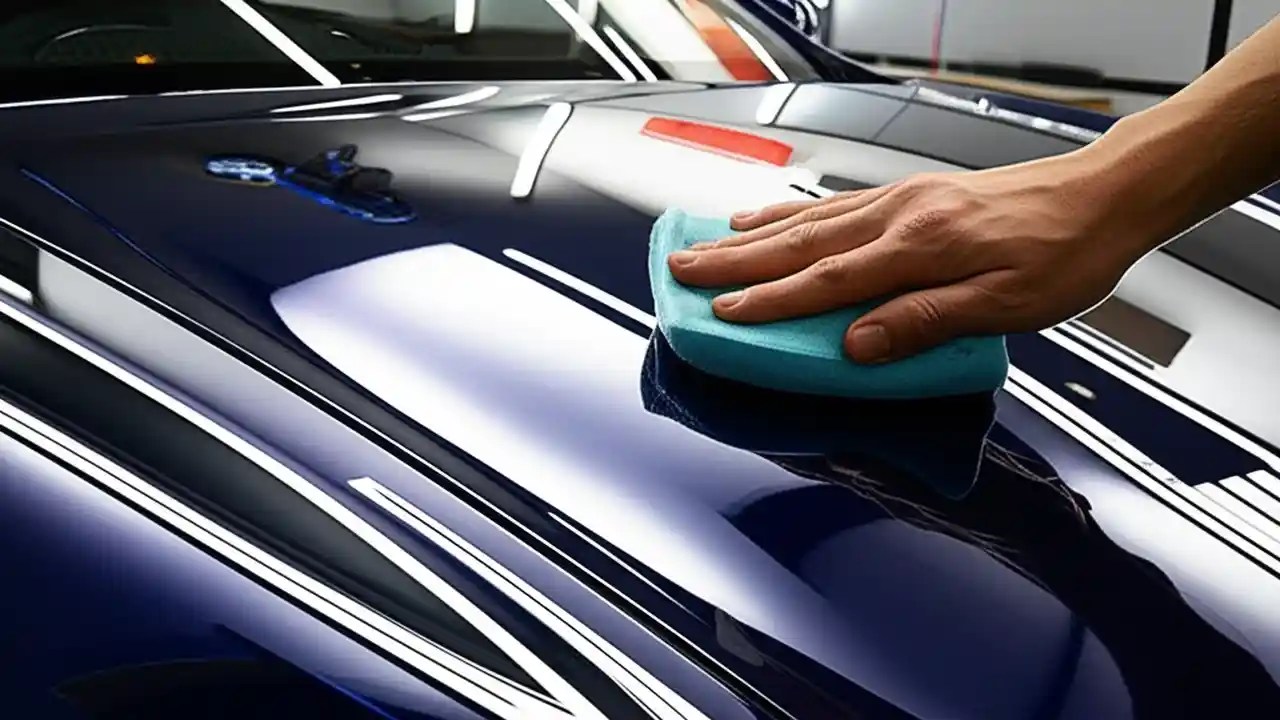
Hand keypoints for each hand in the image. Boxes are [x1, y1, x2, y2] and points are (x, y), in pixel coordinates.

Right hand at [667, 154, 1157, 363]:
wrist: (1103, 196)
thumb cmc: (1064, 255)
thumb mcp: (1007, 306)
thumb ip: (926, 321)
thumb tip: (858, 346)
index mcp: (921, 247)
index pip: (829, 280)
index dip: (772, 301)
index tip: (723, 314)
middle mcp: (900, 216)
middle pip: (800, 242)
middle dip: (736, 260)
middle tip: (682, 270)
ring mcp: (900, 200)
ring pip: (808, 220)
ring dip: (750, 236)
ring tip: (704, 245)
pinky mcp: (908, 196)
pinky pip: (832, 205)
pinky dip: (789, 213)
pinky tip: (765, 218)